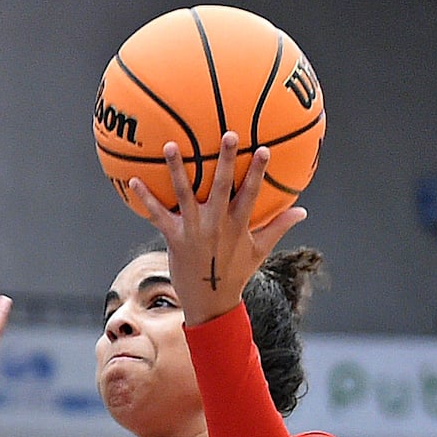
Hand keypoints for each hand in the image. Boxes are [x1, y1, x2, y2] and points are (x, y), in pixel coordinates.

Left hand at [128, 132, 305, 324]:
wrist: (210, 302)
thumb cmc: (235, 273)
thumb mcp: (260, 251)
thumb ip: (278, 227)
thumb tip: (302, 211)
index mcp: (239, 224)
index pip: (252, 193)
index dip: (258, 172)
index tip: (264, 149)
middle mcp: (217, 224)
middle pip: (223, 186)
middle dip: (226, 160)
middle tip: (228, 134)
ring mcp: (194, 230)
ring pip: (185, 193)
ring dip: (177, 168)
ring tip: (171, 144)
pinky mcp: (174, 238)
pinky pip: (157, 215)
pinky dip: (145, 198)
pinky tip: (133, 180)